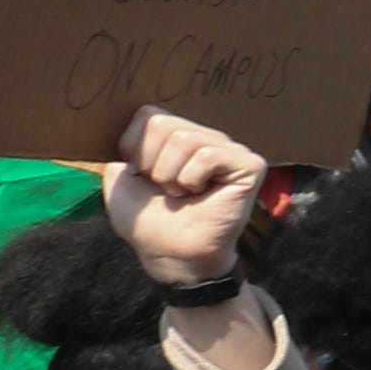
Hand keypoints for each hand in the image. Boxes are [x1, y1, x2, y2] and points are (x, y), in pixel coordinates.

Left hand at [104, 105, 266, 284]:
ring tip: (183, 195)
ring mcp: (230, 149)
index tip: (143, 177)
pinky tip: (202, 195)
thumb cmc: (150, 221)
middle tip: (167, 190)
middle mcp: (205, 137)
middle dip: (153, 165)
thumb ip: (124, 146)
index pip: (148, 114)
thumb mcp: (120, 178)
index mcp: (177, 135)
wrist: (172, 255)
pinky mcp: (249, 165)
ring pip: (184, 140)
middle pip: (163, 125)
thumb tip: (135, 123)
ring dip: (172, 177)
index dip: (136, 149)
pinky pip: (207, 156)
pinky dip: (192, 180)